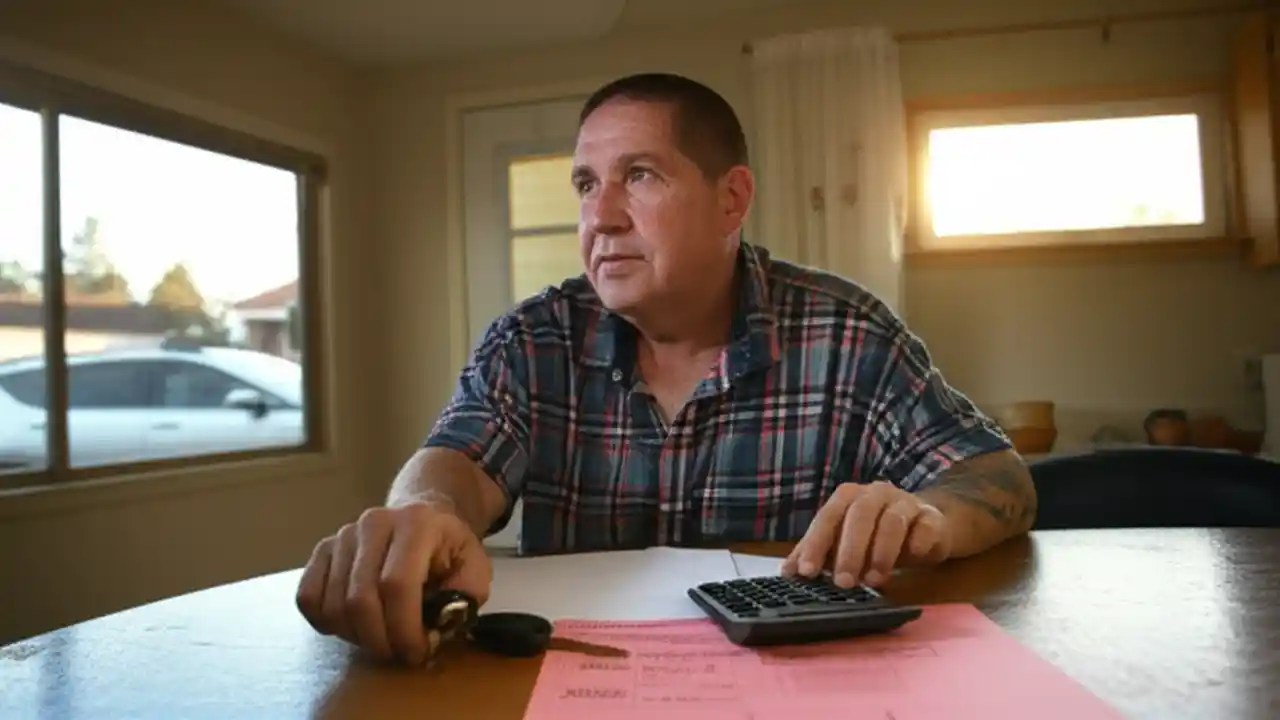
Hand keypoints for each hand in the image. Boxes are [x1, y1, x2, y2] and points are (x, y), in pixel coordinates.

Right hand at [295, 501, 491, 665]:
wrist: (420, 517)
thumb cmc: (447, 548)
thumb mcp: (475, 565)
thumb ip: (468, 593)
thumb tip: (443, 621)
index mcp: (415, 523)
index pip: (397, 584)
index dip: (404, 628)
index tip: (417, 652)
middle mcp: (373, 523)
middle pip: (360, 599)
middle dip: (380, 640)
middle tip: (398, 654)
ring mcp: (343, 536)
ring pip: (334, 604)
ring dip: (357, 636)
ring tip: (382, 639)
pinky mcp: (322, 549)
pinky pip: (308, 598)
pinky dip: (327, 623)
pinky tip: (354, 626)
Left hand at [781, 480, 950, 588]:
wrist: (925, 526)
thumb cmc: (876, 535)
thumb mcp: (844, 543)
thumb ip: (818, 553)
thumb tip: (788, 572)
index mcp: (848, 497)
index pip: (828, 517)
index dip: (815, 544)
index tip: (806, 572)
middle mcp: (875, 494)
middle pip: (859, 516)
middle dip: (849, 551)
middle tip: (843, 583)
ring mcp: (905, 502)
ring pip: (893, 521)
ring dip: (882, 552)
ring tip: (874, 580)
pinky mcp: (931, 517)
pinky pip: (925, 527)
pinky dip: (918, 543)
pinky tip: (913, 558)